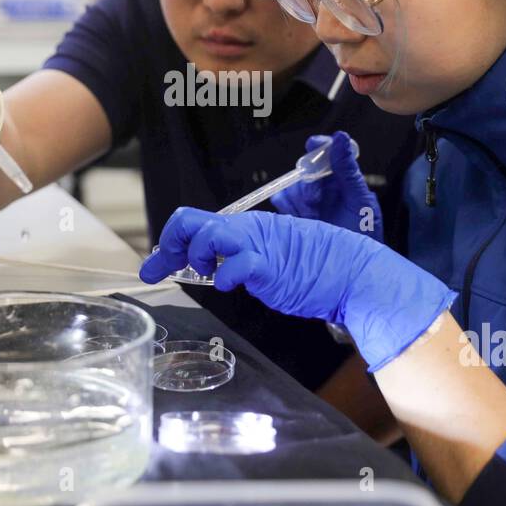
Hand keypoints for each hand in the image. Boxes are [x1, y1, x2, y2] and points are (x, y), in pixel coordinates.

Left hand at [139, 208, 454, 369]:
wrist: (349, 270)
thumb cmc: (311, 268)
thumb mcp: (266, 258)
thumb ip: (238, 257)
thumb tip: (211, 267)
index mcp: (243, 227)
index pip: (193, 221)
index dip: (168, 242)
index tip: (155, 265)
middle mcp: (245, 230)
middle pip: (190, 221)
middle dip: (167, 246)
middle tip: (157, 269)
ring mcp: (257, 246)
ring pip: (207, 234)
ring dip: (196, 256)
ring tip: (207, 272)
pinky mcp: (270, 266)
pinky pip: (237, 265)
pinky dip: (225, 277)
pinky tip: (229, 285)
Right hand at [271, 131, 382, 241]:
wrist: (351, 270)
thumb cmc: (364, 235)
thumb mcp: (360, 201)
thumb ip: (348, 170)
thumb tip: (341, 137)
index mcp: (342, 178)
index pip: (328, 151)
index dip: (320, 145)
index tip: (313, 144)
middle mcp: (323, 186)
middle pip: (305, 169)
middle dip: (308, 183)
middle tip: (315, 201)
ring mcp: (307, 200)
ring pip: (292, 185)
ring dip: (299, 199)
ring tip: (311, 217)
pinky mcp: (293, 214)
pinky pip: (281, 200)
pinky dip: (287, 207)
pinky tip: (299, 219)